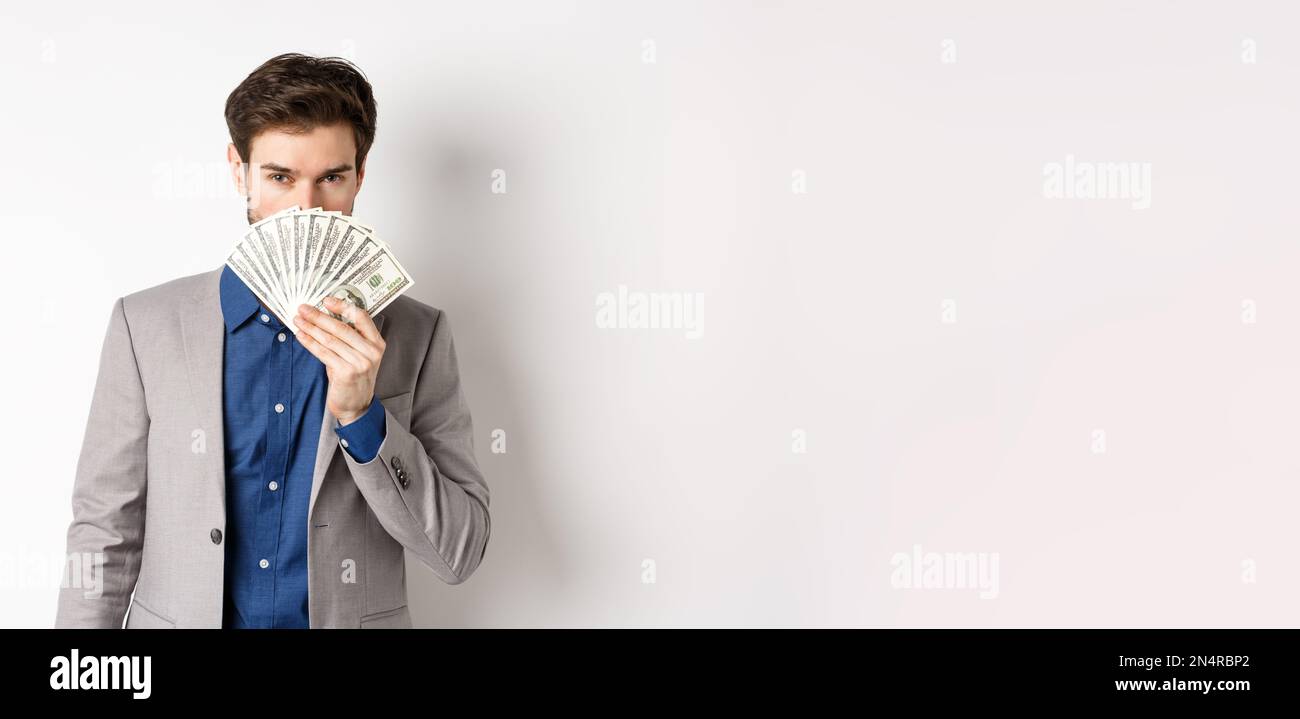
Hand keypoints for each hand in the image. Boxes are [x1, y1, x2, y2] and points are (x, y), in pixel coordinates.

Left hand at [293, 297, 386, 424]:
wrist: (356, 405)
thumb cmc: (354, 378)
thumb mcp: (358, 355)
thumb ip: (348, 338)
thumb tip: (324, 316)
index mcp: (377, 343)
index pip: (361, 317)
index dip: (342, 306)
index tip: (326, 300)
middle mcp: (371, 352)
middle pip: (341, 327)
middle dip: (319, 316)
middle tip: (303, 308)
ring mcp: (360, 363)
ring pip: (330, 339)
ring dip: (311, 327)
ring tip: (298, 320)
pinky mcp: (346, 372)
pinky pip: (324, 353)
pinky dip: (310, 342)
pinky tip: (301, 335)